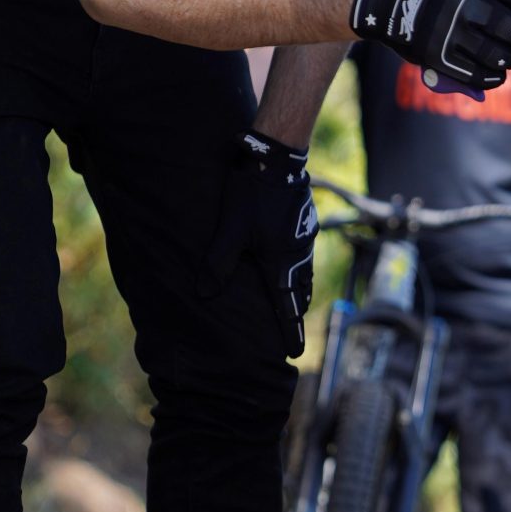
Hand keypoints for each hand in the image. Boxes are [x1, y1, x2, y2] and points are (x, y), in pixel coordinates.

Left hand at [202, 131, 316, 357]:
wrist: (277, 158)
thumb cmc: (252, 195)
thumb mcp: (230, 231)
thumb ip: (218, 264)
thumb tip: (204, 295)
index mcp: (282, 263)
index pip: (288, 307)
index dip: (291, 332)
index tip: (295, 353)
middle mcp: (299, 255)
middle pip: (301, 292)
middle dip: (296, 310)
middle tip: (292, 326)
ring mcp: (305, 238)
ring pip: (305, 272)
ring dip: (298, 288)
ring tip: (292, 297)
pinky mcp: (306, 222)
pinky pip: (304, 254)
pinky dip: (298, 266)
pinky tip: (289, 258)